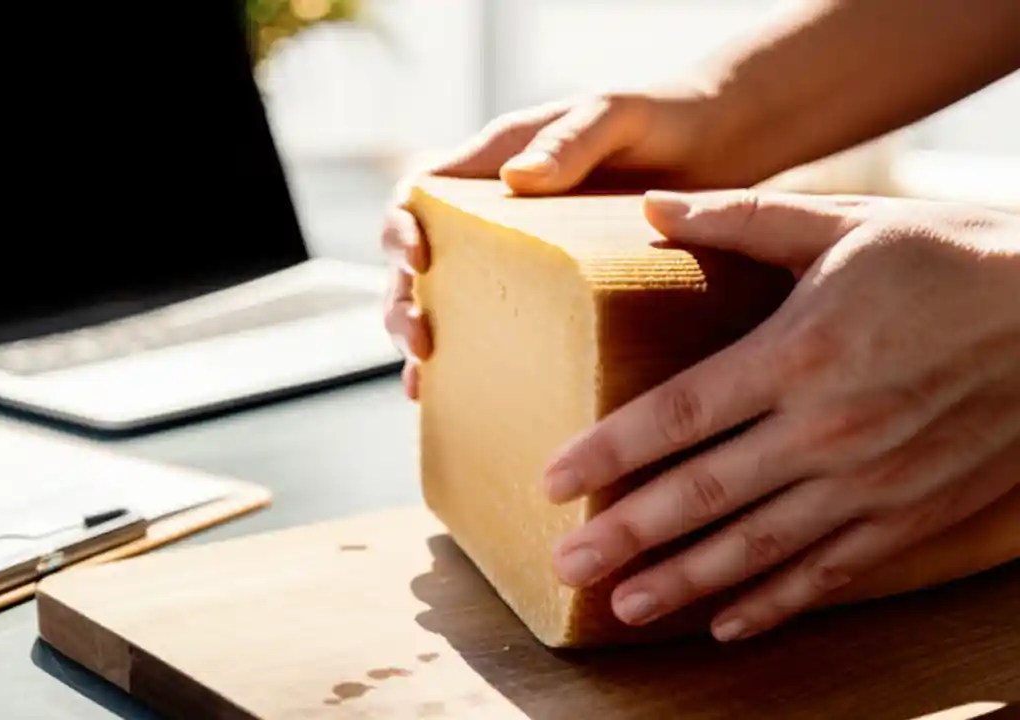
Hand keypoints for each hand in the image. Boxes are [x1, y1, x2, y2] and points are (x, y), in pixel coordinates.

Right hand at [382, 84, 754, 399]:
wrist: (721, 152)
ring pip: (442, 308)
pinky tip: (457, 402)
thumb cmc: (662, 118)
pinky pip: (494, 339)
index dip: (399, 227)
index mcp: (490, 165)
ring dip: (421, 347)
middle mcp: (491, 220)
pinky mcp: (548, 302)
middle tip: (419, 338)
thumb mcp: (614, 116)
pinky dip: (466, 371)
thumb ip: (569, 141)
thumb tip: (515, 179)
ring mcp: (516, 265)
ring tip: (424, 381)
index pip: (418, 194)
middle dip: (401, 303)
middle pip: (415, 264)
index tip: (415, 258)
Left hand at [546, 189, 1019, 640]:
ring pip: (759, 547)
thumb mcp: (845, 223)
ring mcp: (872, 481)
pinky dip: (777, 602)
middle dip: (627, 534)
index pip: (677, 413)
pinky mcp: (913, 514)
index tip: (550, 483)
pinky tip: (727, 623)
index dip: (607, 451)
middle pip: (704, 493)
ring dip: (686, 580)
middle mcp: (828, 428)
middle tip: (566, 566)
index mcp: (799, 353)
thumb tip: (650, 206)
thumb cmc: (951, 257)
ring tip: (625, 606)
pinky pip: (832, 571)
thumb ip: (741, 220)